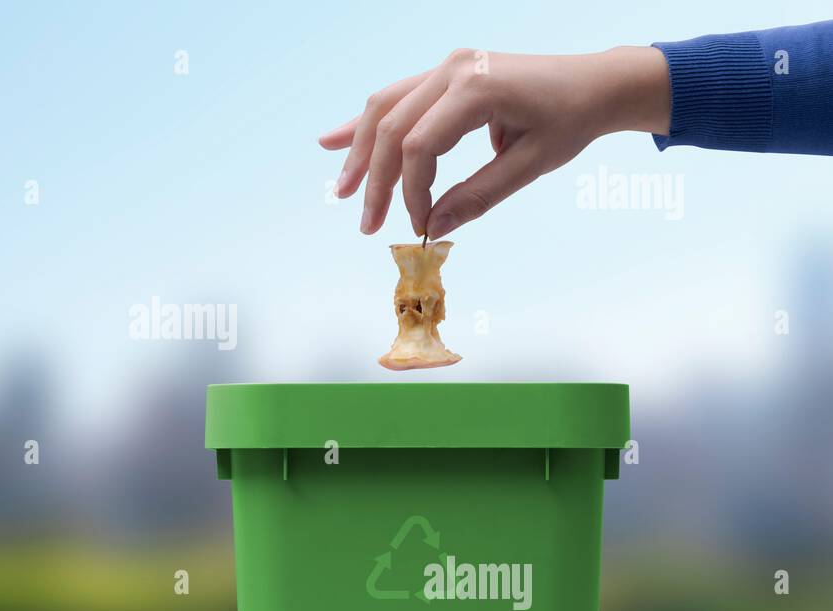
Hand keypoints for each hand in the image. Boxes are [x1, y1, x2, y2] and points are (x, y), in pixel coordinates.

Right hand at [320, 47, 669, 237]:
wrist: (593, 84)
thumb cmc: (570, 121)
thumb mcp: (530, 166)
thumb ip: (478, 196)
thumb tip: (433, 227)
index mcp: (477, 88)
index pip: (420, 146)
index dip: (411, 191)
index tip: (419, 223)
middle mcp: (454, 69)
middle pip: (392, 128)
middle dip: (375, 180)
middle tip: (367, 225)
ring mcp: (446, 66)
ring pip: (384, 109)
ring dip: (359, 152)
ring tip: (342, 191)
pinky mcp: (445, 73)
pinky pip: (397, 98)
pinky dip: (367, 124)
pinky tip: (334, 141)